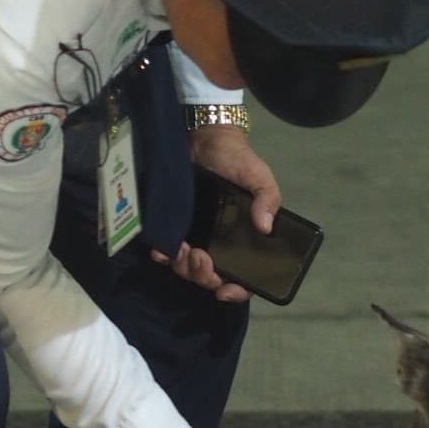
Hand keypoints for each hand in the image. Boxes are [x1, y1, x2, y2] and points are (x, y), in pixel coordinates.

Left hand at [150, 126, 279, 303]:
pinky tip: (161, 251)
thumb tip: (266, 227)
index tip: (225, 290)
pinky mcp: (175, 226)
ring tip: (182, 249)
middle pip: (211, 277)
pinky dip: (163, 255)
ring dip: (184, 266)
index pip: (243, 277)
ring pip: (187, 268)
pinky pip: (167, 251)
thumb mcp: (259, 176)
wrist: (205, 137)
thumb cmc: (236, 159)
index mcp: (244, 238)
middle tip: (200, 258)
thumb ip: (267, 199)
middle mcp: (220, 242)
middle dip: (204, 276)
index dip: (236, 290)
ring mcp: (196, 236)